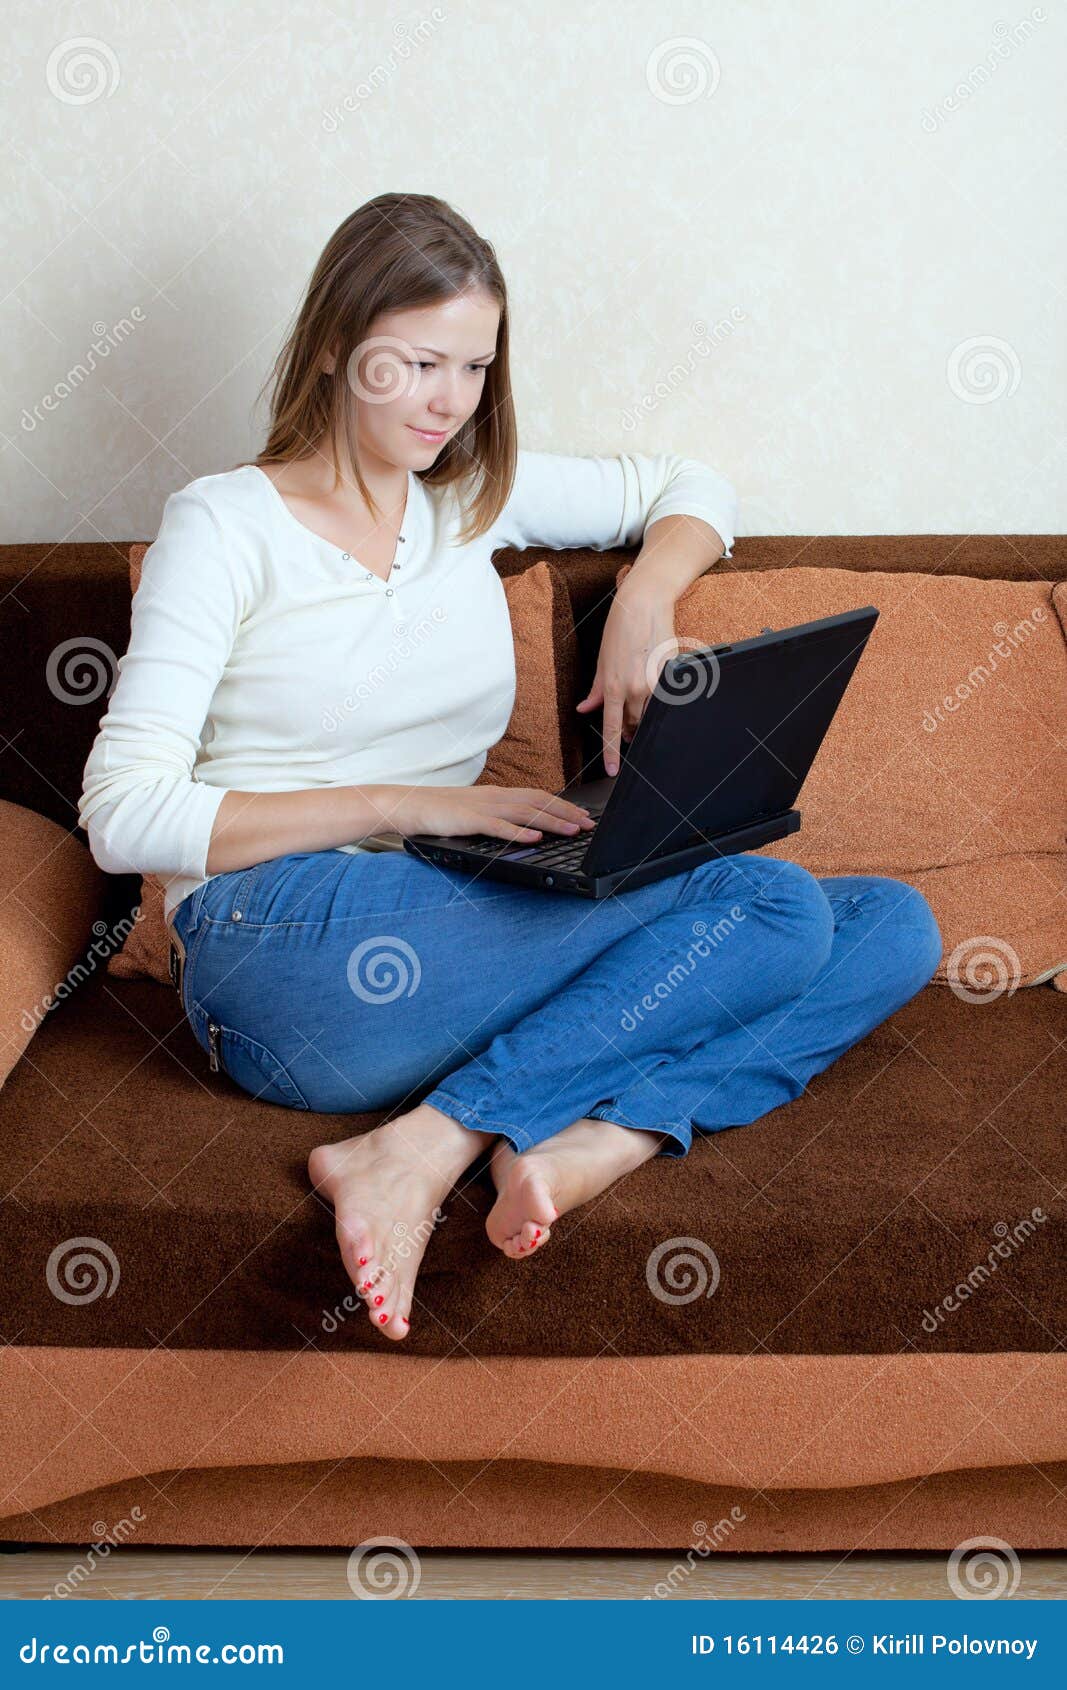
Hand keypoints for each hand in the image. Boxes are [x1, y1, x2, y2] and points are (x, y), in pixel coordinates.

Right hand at [394, 785, 595, 843]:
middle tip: (589, 824)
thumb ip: (498, 816)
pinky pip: (498, 826)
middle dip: (567, 813)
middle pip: (538, 801)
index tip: (583, 816)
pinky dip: (519, 832)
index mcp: (497, 795)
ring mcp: (482, 807)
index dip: (563, 805)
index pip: (538, 796)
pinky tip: (535, 838)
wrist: (409, 805)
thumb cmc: (441, 812)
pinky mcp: (469, 820)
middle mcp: (495, 797)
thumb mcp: (475, 812)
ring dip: (551, 822)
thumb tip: (524, 826)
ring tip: (573, 831)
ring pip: (525, 813)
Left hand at [576, 579, 677, 774]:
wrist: (644, 605)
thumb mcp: (601, 661)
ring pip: (650, 716)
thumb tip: (585, 708)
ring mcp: (654, 684)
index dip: (612, 753)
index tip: (613, 771)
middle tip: (627, 727)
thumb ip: (596, 689)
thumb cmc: (619, 629)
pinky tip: (655, 690)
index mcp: (612, 687)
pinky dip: (658, 702)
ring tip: (640, 708)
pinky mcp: (671, 676)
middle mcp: (634, 689)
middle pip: (633, 726)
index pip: (611, 728)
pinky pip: (664, 701)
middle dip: (629, 731)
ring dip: (643, 718)